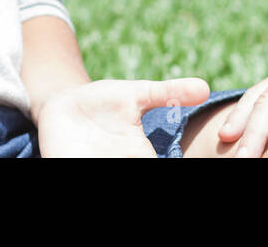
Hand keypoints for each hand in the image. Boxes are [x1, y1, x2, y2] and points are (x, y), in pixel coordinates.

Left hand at [36, 78, 209, 156]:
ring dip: (99, 162)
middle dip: (134, 162)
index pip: (159, 163)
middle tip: (126, 154)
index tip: (150, 155)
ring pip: (102, 180)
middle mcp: (119, 164)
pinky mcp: (67, 163)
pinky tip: (78, 156)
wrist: (62, 103)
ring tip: (98, 155)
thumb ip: (169, 92)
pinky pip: (69, 167)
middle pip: (136, 171)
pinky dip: (71, 163)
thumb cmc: (104, 101)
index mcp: (140, 156)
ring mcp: (93, 165)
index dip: (160, 160)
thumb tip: (205, 87)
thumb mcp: (136, 93)